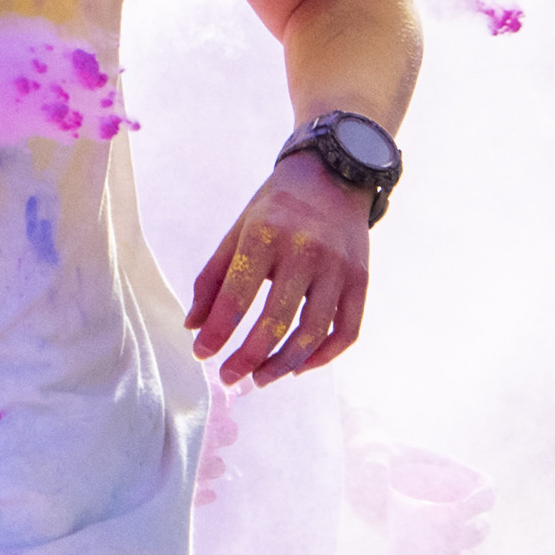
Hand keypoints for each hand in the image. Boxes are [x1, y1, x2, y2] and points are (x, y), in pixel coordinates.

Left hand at [185, 154, 370, 387]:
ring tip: (260, 379)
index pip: (236, 298)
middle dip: (247, 359)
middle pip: (275, 323)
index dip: (217, 333)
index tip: (200, 355)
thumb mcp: (237, 231)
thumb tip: (193, 327)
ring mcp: (338, 268)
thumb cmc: (276, 208)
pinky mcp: (361, 280)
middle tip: (229, 379)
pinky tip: (298, 367)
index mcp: (265, 236)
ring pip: (312, 334)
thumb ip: (212, 279)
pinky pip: (346, 331)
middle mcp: (306, 252)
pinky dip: (323, 357)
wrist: (333, 176)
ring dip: (283, 366)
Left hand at [348, 442, 495, 554]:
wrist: (355, 472)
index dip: (484, 500)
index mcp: (454, 477)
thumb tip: (379, 473)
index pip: (484, 490)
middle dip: (473, 535)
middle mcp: (453, 506)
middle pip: (479, 527)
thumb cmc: (371, 456)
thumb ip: (374, 460)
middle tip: (453, 536)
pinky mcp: (421, 548)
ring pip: (464, 554)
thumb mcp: (372, 453)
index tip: (465, 507)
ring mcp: (439, 530)